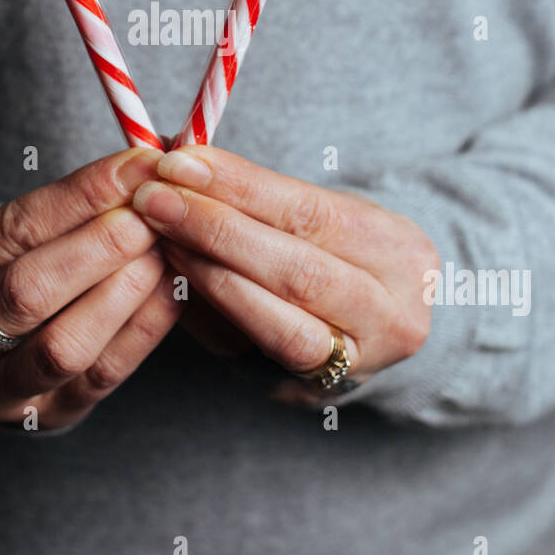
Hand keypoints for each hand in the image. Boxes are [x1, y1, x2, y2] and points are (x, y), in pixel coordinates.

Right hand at [0, 148, 180, 429]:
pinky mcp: (49, 416)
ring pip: (66, 346)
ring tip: (165, 247)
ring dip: (126, 290)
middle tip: (153, 210)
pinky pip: (104, 373)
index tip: (136, 166)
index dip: (81, 196)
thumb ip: (57, 208)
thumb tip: (140, 167)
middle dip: (101, 246)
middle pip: (29, 294)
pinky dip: (145, 325)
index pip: (9, 232)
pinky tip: (170, 287)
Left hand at [131, 146, 437, 391]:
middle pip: (297, 271)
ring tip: (159, 237)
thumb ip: (261, 194)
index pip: (312, 212)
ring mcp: (359, 365)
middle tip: (154, 199)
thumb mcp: (326, 214)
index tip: (181, 162)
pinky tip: (175, 281)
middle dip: (216, 230)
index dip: (240, 185)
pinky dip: (210, 315)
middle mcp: (393, 315)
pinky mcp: (314, 392)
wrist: (373, 325)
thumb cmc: (338, 252)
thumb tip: (183, 164)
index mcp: (401, 252)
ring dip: (208, 275)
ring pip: (279, 326)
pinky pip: (255, 355)